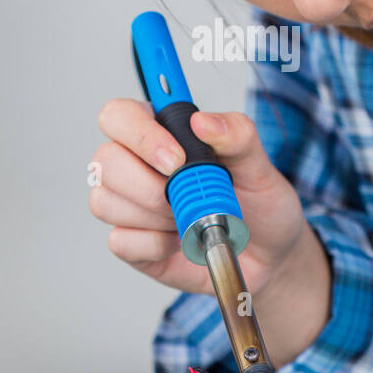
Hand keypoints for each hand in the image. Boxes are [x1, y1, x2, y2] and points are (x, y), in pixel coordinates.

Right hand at [88, 98, 308, 296]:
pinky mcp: (130, 243)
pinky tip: (179, 243)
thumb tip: (204, 121)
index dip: (139, 134)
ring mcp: (129, 205)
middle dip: (148, 185)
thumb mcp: (259, 165)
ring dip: (155, 216)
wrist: (268, 256)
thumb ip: (238, 135)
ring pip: (104, 201)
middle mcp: (135, 165)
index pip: (119, 115)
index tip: (175, 159)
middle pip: (104, 160)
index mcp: (161, 133)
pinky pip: (120, 241)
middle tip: (185, 198)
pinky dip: (155, 245)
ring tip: (189, 219)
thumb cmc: (258, 204)